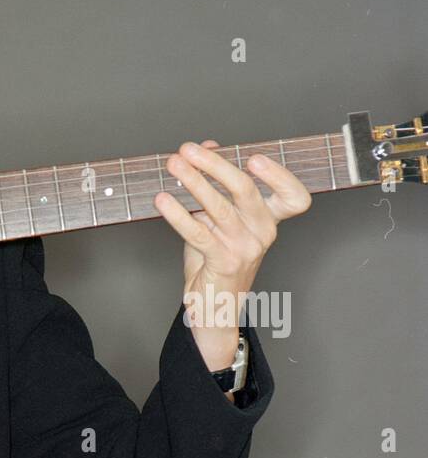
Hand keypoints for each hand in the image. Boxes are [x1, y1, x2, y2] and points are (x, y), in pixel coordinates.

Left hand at [155, 138, 311, 369]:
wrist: (214, 310)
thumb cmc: (216, 264)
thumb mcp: (216, 222)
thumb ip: (214, 187)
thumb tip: (208, 148)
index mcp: (268, 221)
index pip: (294, 197)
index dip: (280, 176)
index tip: (254, 158)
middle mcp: (262, 233)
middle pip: (246, 190)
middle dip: (215, 165)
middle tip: (188, 150)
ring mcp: (245, 249)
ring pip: (220, 207)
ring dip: (193, 182)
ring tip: (173, 166)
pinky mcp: (223, 262)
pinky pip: (198, 232)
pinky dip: (178, 214)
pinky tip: (163, 201)